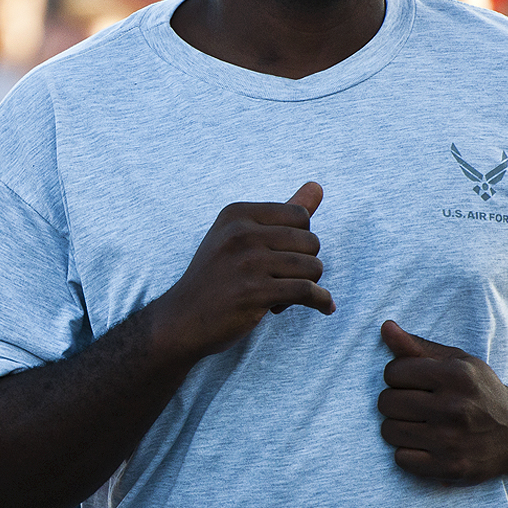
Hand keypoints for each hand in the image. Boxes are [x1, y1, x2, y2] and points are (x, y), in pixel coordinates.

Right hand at [144, 181, 333, 363]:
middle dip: (305, 265)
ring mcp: (247, 263)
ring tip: (282, 296)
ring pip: (312, 267)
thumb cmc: (217, 278)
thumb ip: (282, 213)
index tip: (279, 259)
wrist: (182, 321)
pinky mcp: (254, 293)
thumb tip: (318, 186)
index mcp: (237, 214)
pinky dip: (322, 301)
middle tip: (279, 282)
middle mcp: (241, 233)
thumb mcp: (240, 238)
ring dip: (308, 286)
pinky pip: (309, 292)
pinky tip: (325, 308)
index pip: (300, 215)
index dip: (299, 240)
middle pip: (311, 241)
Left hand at [376, 320, 507, 484]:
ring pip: (389, 430)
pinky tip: (425, 445)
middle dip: (395, 402)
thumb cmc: (481, 392)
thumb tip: (385, 327)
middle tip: (415, 406)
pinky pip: (400, 459)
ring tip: (418, 424)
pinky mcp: (451, 467)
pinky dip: (408, 453)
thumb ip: (418, 347)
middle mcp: (455, 407)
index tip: (412, 383)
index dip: (398, 377)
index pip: (392, 372)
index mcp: (457, 375)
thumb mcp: (459, 363)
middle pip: (386, 402)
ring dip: (398, 428)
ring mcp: (452, 440)